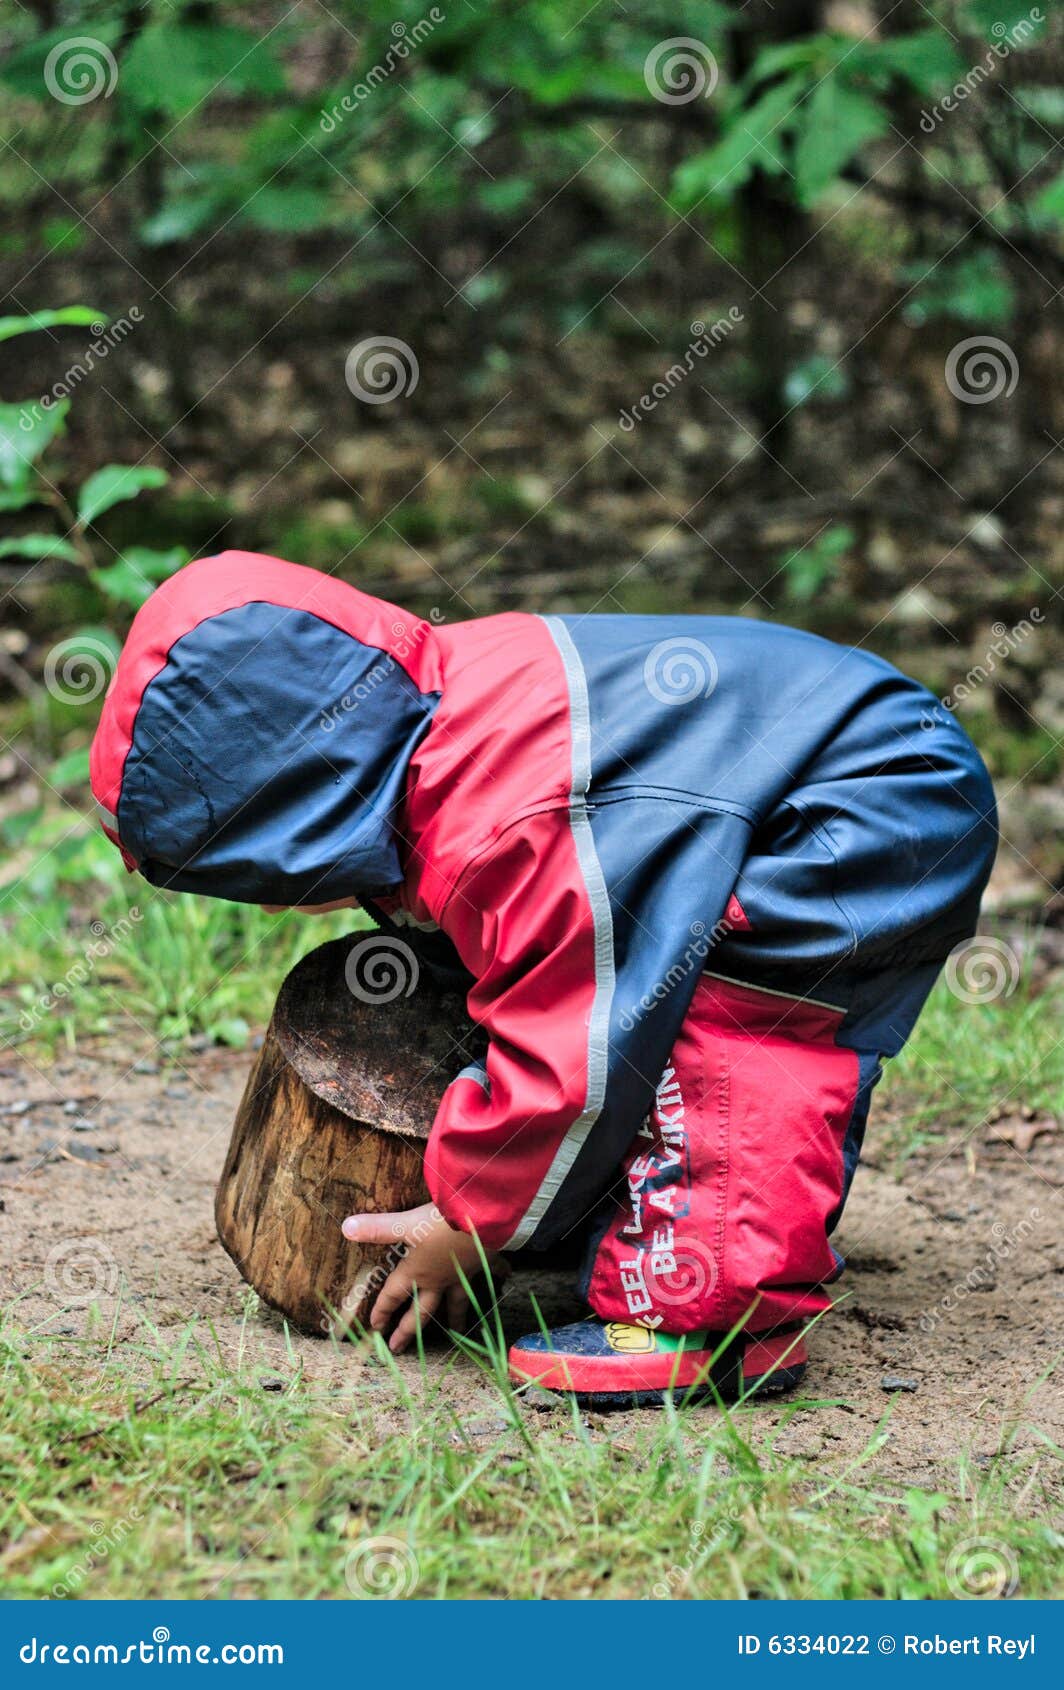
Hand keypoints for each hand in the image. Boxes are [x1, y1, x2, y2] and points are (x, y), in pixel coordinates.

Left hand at [341, 1202, 499, 1353]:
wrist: (486, 1219)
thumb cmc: (444, 1223)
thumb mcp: (407, 1223)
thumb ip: (378, 1228)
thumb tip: (345, 1228)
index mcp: (417, 1272)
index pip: (394, 1296)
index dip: (382, 1311)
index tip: (375, 1328)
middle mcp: (439, 1279)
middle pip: (421, 1312)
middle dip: (409, 1330)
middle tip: (399, 1348)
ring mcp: (463, 1274)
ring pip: (457, 1302)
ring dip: (455, 1318)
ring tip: (456, 1332)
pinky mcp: (483, 1262)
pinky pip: (491, 1273)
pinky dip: (499, 1274)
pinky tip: (508, 1276)